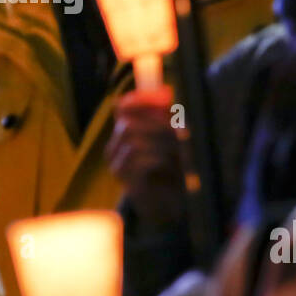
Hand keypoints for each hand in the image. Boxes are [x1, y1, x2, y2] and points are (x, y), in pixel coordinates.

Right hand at [106, 84, 186, 227]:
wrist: (168, 206)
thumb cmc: (169, 169)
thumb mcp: (170, 137)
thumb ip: (165, 115)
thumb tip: (164, 90)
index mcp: (123, 133)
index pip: (122, 106)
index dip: (143, 99)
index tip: (167, 97)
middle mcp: (114, 148)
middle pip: (128, 124)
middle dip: (158, 125)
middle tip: (181, 132)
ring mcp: (116, 165)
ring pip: (133, 141)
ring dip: (162, 143)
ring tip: (180, 153)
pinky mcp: (125, 180)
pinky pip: (138, 160)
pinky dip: (160, 159)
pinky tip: (170, 165)